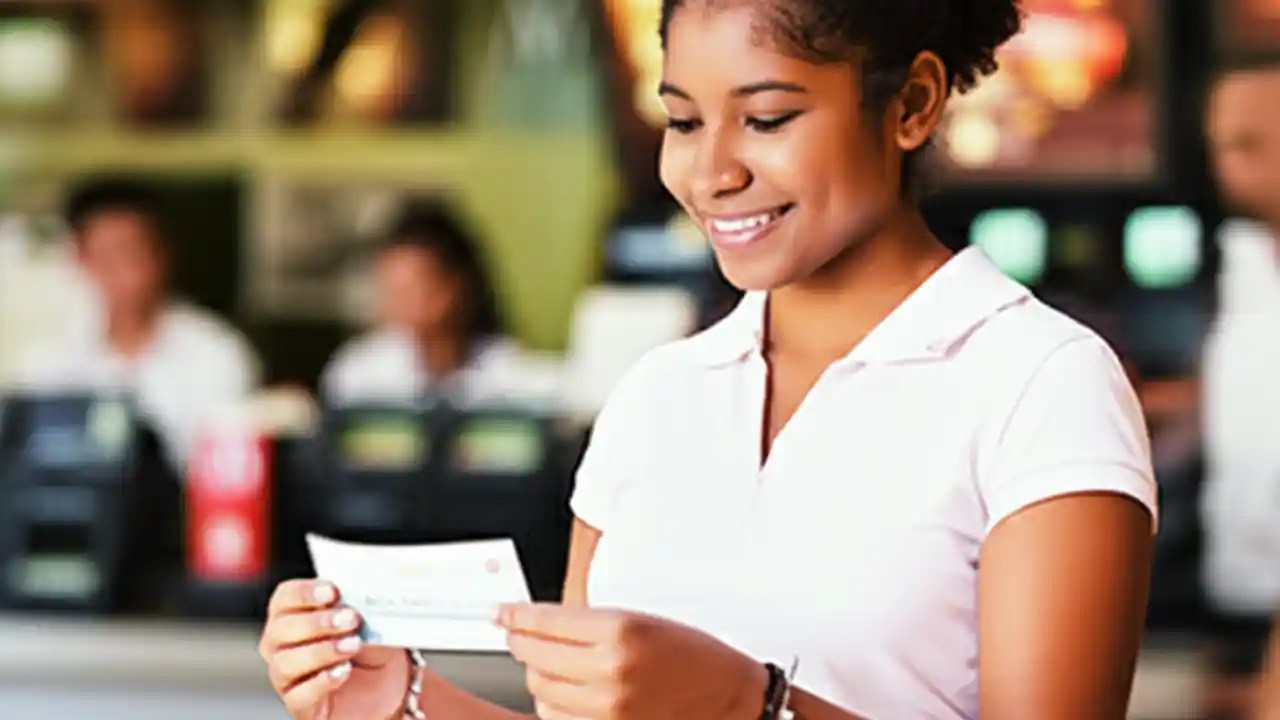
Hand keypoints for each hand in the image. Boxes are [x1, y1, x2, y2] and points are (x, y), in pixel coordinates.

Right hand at [259, 579, 408, 719]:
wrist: (388, 683)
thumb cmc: (370, 644)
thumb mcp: (368, 619)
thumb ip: (355, 605)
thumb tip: (355, 596)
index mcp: (292, 614)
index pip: (284, 597)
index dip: (305, 593)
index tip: (333, 591)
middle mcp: (280, 645)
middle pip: (280, 630)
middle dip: (316, 623)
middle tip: (351, 619)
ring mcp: (287, 677)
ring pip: (286, 664)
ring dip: (322, 651)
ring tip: (353, 645)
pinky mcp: (300, 705)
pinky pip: (299, 696)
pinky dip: (322, 681)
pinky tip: (344, 671)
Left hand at [498, 604, 767, 719]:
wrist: (727, 696)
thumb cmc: (691, 655)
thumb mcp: (641, 620)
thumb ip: (586, 621)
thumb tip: (534, 620)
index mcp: (622, 630)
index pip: (545, 620)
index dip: (514, 615)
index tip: (500, 612)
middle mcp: (611, 669)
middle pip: (534, 655)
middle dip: (521, 642)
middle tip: (520, 635)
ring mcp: (608, 708)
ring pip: (539, 690)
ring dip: (536, 675)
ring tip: (549, 664)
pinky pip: (555, 718)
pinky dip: (551, 704)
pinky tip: (563, 692)